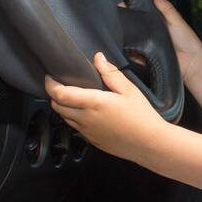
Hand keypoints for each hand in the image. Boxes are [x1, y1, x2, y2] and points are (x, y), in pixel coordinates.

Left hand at [45, 51, 163, 162]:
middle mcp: (86, 119)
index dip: (50, 85)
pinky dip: (74, 118)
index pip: (60, 94)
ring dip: (64, 107)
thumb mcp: (129, 90)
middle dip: (55, 95)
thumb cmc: (142, 117)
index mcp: (94, 103)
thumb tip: (98, 58)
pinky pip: (76, 128)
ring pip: (64, 118)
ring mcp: (87, 132)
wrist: (150, 144)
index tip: (50, 77)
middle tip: (62, 85)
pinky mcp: (92, 141)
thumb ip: (110, 73)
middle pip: (57, 106)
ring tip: (74, 98)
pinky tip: (87, 113)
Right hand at [118, 0, 201, 85]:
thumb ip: (166, 8)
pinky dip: (130, 53)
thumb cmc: (188, 41)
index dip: (134, 9)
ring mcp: (148, 46)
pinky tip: (128, 49)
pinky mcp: (147, 57)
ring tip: (123, 34)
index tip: (123, 5)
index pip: (143, 13)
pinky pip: (135, 56)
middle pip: (135, 27)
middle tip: (121, 19)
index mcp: (159, 22)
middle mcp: (152, 33)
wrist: (191, 63)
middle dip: (128, 24)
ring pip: (133, 41)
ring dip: (128, 39)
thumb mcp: (177, 21)